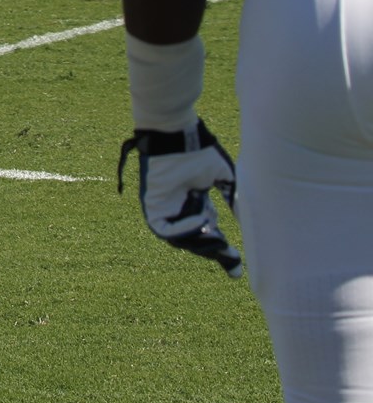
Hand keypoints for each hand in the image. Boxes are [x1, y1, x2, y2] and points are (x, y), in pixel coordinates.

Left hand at [118, 119, 242, 277]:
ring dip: (200, 243)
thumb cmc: (198, 149)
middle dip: (214, 251)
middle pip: (195, 240)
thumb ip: (234, 200)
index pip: (209, 232)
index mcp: (195, 201)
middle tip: (230, 257)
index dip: (222, 251)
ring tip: (218, 242)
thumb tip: (250, 222)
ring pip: (181, 238)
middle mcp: (179, 208)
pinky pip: (165, 228)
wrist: (176, 132)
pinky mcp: (151, 204)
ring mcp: (164, 207)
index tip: (237, 270)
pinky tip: (201, 222)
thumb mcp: (223, 178)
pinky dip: (183, 230)